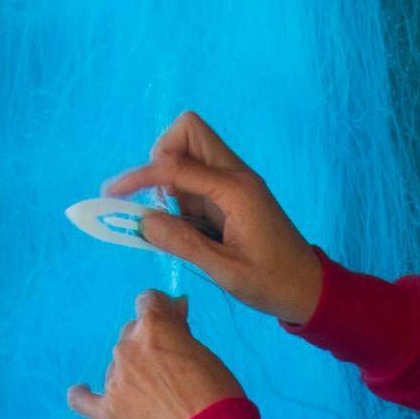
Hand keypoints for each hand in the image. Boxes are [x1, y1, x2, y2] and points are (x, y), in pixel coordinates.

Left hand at [68, 284, 243, 418]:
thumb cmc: (217, 395)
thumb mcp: (205, 353)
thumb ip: (181, 330)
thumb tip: (173, 306)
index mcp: (152, 327)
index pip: (147, 301)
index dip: (162, 311)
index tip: (173, 323)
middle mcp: (127, 348)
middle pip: (131, 334)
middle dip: (148, 345)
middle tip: (170, 371)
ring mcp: (114, 380)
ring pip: (117, 366)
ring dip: (131, 373)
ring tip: (154, 399)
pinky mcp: (107, 412)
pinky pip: (82, 400)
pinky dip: (82, 395)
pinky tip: (83, 392)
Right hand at [107, 107, 325, 333]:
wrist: (308, 288)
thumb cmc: (272, 282)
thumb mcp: (225, 271)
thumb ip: (183, 244)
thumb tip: (143, 222)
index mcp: (236, 190)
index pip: (176, 166)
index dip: (139, 177)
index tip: (111, 194)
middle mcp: (235, 176)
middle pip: (189, 130)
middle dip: (161, 155)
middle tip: (156, 198)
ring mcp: (234, 182)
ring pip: (191, 149)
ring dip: (170, 177)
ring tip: (174, 221)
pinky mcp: (231, 194)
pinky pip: (196, 176)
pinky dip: (180, 194)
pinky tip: (188, 228)